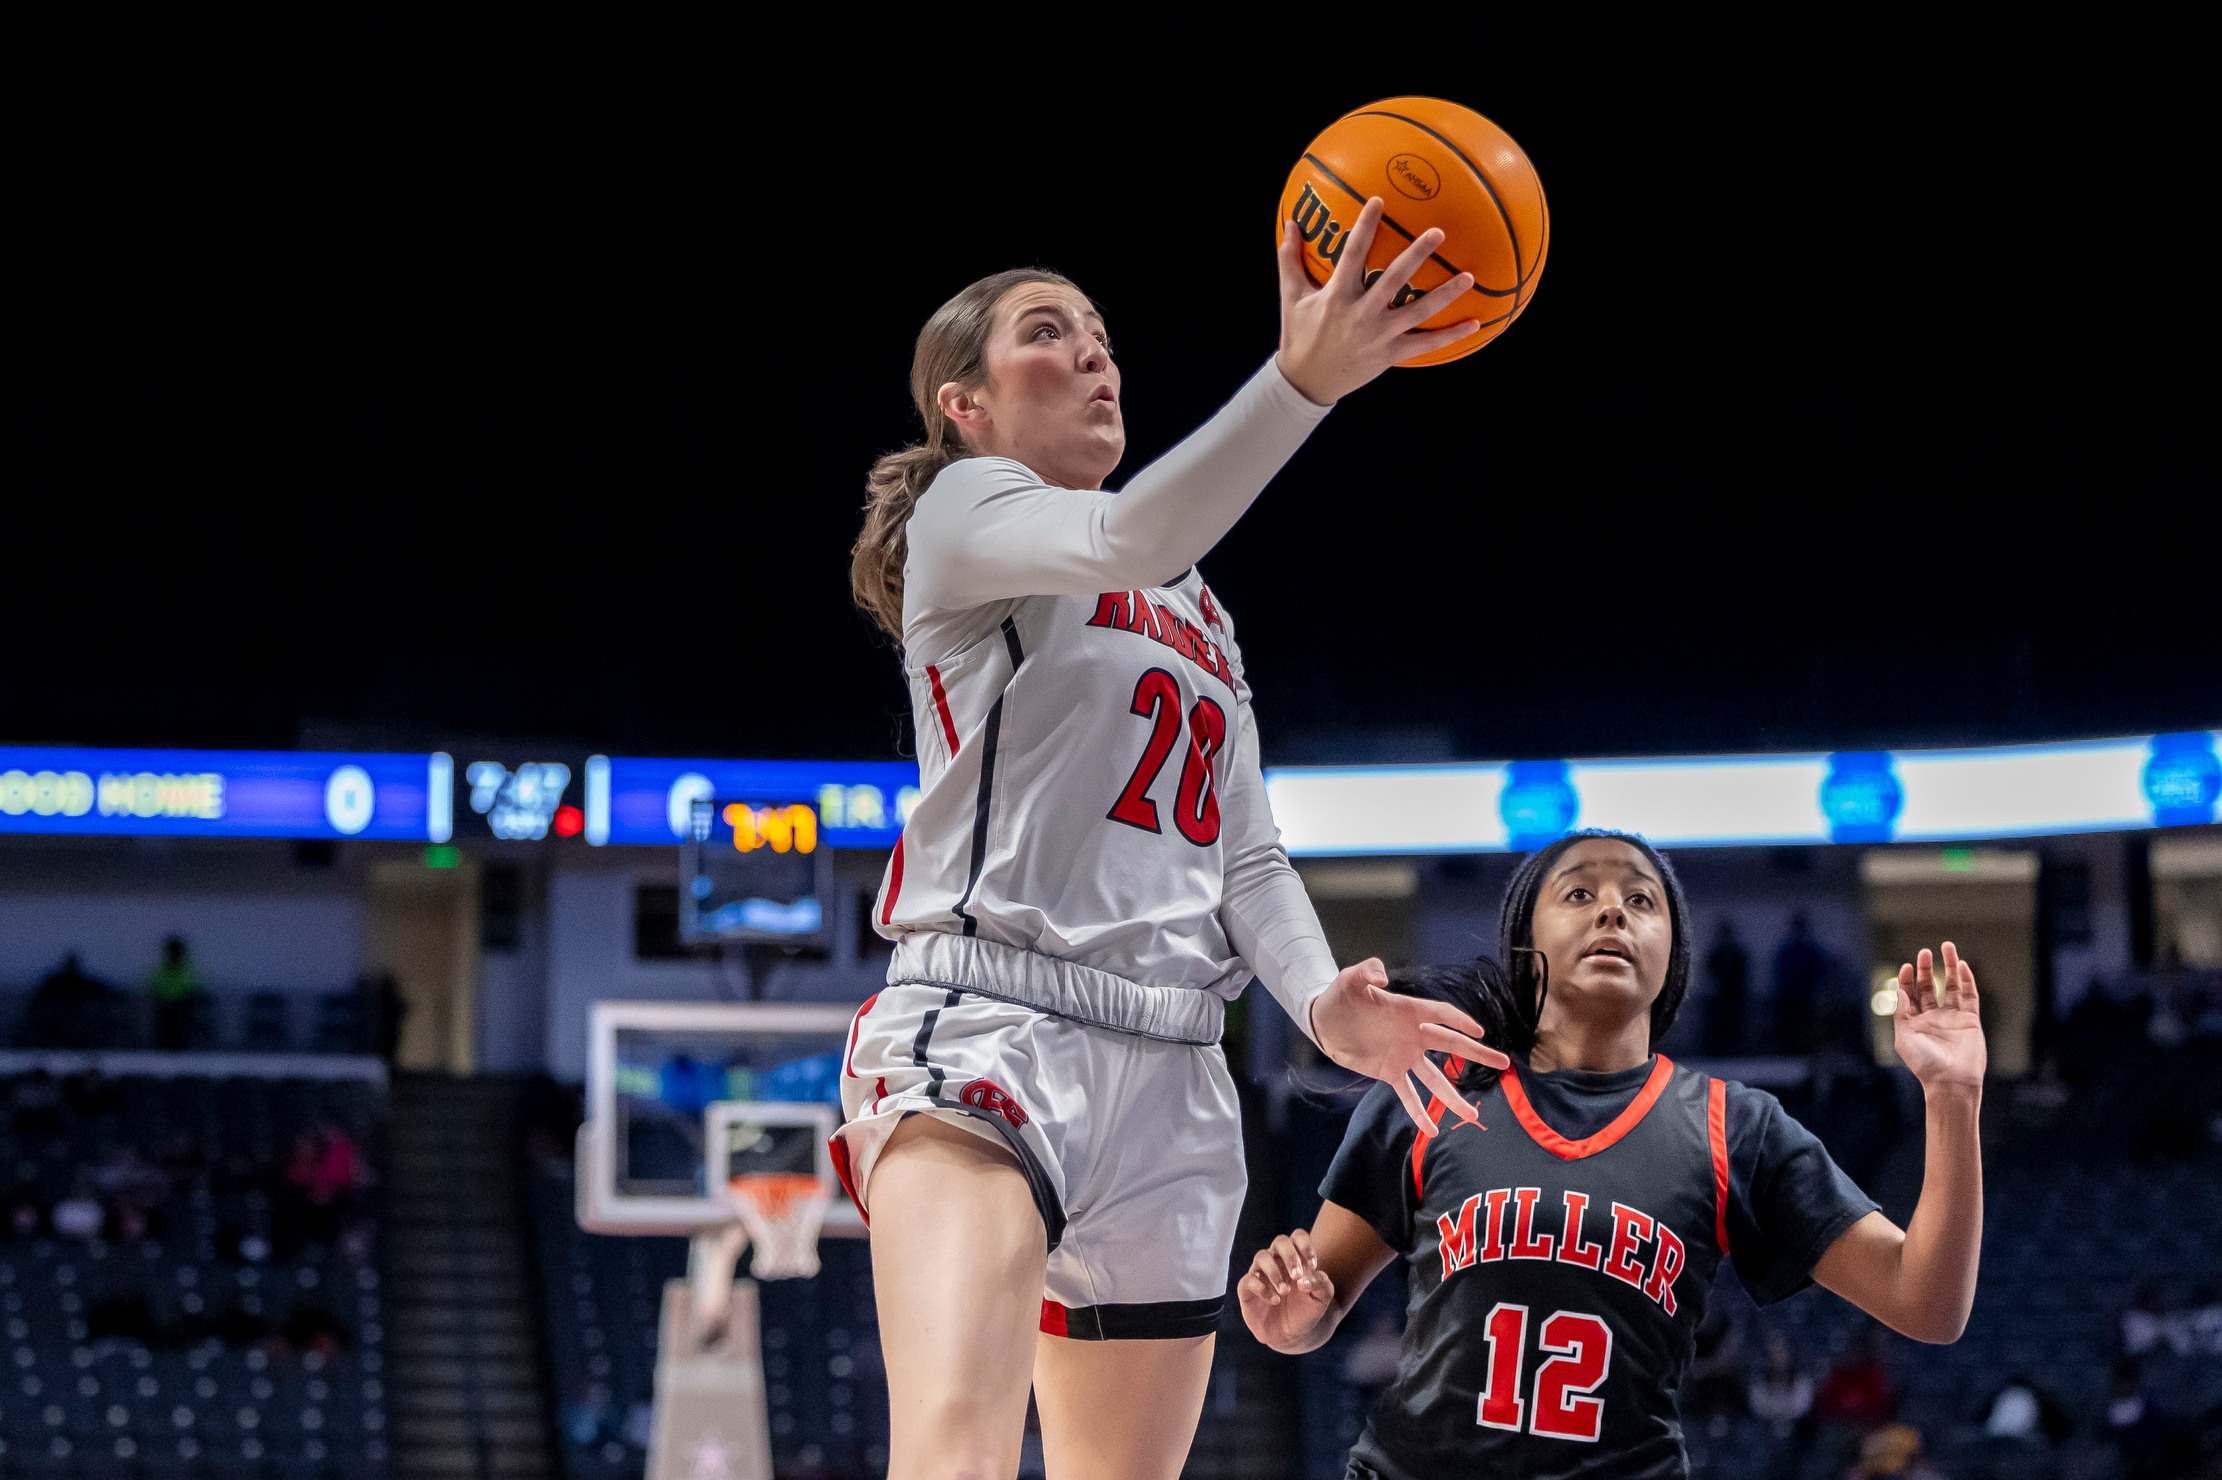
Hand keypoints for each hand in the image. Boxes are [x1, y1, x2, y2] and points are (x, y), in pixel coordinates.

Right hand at [1237, 1228, 1335, 1351]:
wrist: (1292, 1335)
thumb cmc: (1307, 1310)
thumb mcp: (1322, 1298)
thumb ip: (1320, 1283)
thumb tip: (1304, 1279)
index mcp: (1296, 1258)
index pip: (1298, 1237)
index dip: (1305, 1245)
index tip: (1312, 1265)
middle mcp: (1277, 1261)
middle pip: (1280, 1241)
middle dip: (1290, 1256)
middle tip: (1297, 1276)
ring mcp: (1261, 1274)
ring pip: (1261, 1256)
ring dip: (1275, 1272)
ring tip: (1285, 1291)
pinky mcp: (1247, 1290)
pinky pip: (1248, 1280)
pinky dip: (1262, 1289)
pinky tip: (1275, 1301)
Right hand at [1274, 198, 1478, 404]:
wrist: (1306, 382)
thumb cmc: (1299, 335)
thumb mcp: (1291, 296)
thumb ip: (1289, 259)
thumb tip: (1289, 223)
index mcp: (1337, 296)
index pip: (1352, 254)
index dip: (1366, 226)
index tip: (1379, 201)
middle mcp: (1361, 315)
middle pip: (1394, 279)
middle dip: (1417, 255)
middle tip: (1438, 232)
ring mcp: (1379, 336)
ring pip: (1418, 313)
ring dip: (1445, 295)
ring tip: (1469, 277)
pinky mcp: (1390, 355)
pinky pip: (1425, 345)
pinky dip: (1450, 336)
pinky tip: (1474, 324)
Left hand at [1309, 957, 1509, 1134]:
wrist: (1324, 1022)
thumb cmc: (1340, 997)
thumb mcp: (1349, 980)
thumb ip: (1366, 972)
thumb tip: (1382, 976)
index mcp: (1409, 1011)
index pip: (1442, 1014)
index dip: (1460, 1021)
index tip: (1479, 1031)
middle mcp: (1413, 1035)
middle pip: (1451, 1045)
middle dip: (1477, 1054)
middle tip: (1503, 1063)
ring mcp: (1404, 1056)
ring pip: (1435, 1079)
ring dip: (1453, 1097)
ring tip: (1472, 1116)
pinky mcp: (1390, 1073)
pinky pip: (1409, 1094)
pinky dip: (1419, 1112)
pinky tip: (1432, 1130)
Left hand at [1893, 943, 1985, 1092]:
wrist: (1951, 1081)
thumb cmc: (1924, 1063)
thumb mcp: (1904, 1037)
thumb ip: (1902, 1012)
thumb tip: (1901, 991)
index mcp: (1915, 1022)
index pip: (1911, 994)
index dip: (1907, 979)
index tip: (1906, 966)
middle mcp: (1934, 1017)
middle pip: (1930, 986)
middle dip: (1927, 969)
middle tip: (1925, 952)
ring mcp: (1953, 1018)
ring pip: (1952, 986)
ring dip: (1950, 967)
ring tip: (1947, 947)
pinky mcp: (1971, 1020)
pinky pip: (1970, 996)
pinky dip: (1967, 980)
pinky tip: (1962, 965)